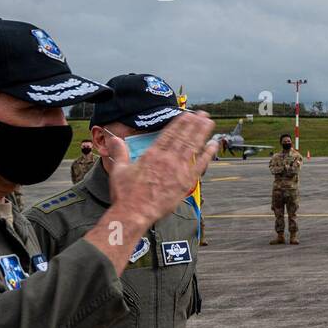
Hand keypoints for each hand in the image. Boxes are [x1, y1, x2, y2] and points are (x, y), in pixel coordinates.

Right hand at [106, 112, 217, 235]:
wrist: (134, 213)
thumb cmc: (125, 194)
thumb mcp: (118, 170)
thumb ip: (119, 152)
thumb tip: (114, 138)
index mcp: (152, 155)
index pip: (169, 133)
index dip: (180, 122)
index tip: (187, 114)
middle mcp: (167, 160)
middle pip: (184, 137)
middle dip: (194, 124)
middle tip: (203, 114)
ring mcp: (178, 171)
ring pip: (193, 146)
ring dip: (202, 133)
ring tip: (209, 122)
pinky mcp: (186, 183)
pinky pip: (200, 165)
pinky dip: (208, 154)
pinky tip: (213, 144)